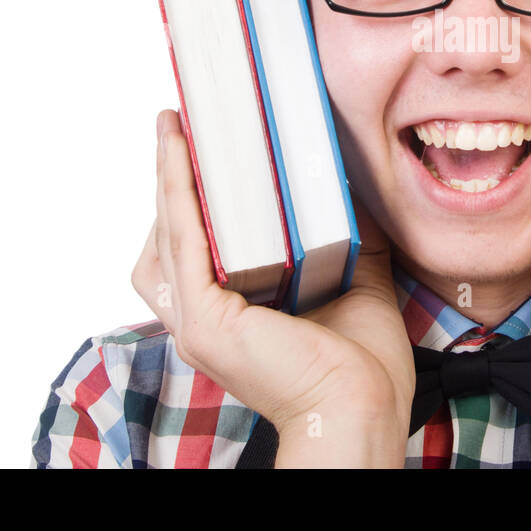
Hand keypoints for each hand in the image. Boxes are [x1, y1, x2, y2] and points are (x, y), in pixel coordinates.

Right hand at [132, 110, 414, 466]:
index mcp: (230, 315)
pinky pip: (183, 240)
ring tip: (174, 127)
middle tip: (179, 123)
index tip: (200, 149)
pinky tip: (181, 157)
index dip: (192, 197)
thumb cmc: (361, 363)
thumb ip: (342, 233)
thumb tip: (345, 181)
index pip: (195, 247)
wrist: (362, 407)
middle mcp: (201, 320)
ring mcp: (195, 322)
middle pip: (171, 233)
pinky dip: (178, 194)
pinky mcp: (203, 319)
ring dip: (168, 175)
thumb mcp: (354, 277)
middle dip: (172, 177)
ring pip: (169, 231)